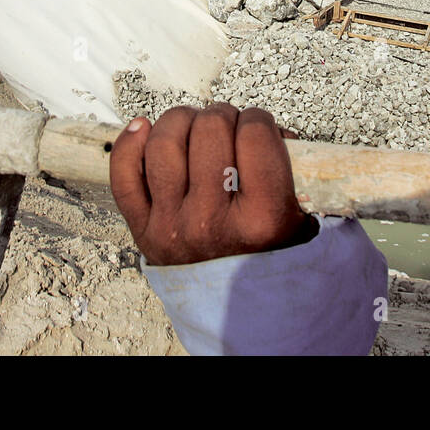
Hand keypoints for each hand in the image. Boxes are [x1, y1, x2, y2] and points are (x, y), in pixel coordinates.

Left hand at [109, 103, 317, 265]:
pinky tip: (144, 129)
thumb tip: (273, 129)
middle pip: (210, 131)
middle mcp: (212, 222)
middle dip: (222, 116)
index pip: (256, 135)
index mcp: (262, 220)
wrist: (239, 314)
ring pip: (165, 143)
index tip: (259, 127)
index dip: (259, 119)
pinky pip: (123, 175)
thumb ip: (299, 174)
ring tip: (194, 127)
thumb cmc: (273, 258)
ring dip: (182, 121)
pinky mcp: (143, 230)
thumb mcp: (305, 221)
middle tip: (229, 126)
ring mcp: (172, 226)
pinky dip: (129, 144)